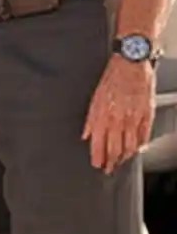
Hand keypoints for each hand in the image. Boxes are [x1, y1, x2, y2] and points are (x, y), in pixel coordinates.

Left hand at [81, 55, 155, 173]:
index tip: (97, 165)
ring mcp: (134, 119)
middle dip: (111, 161)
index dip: (98, 157)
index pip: (99, 143)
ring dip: (125, 156)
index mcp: (103, 115)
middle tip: (109, 169)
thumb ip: (91, 119)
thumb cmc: (112, 78)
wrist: (132, 64)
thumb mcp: (95, 97)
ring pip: (130, 145)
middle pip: (114, 148)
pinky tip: (136, 150)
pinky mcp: (147, 115)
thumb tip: (86, 135)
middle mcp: (118, 119)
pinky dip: (140, 146)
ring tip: (121, 162)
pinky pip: (144, 136)